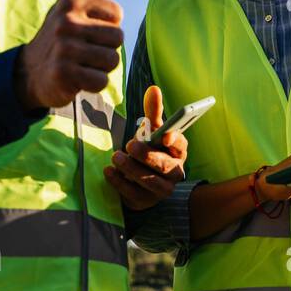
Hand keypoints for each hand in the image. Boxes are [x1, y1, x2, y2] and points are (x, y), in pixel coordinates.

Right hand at [14, 0, 123, 109]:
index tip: (88, 30)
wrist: (29, 72)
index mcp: (72, 3)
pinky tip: (78, 77)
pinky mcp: (64, 74)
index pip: (117, 14)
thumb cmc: (56, 33)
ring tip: (82, 63)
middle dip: (106, 48)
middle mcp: (67, 23)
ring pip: (112, 61)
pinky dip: (94, 84)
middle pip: (117, 38)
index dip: (107, 26)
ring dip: (101, 67)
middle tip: (86, 51)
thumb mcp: (67, 1)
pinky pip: (101, 81)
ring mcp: (65, 49)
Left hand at [104, 86, 188, 210]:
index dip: (174, 140)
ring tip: (115, 157)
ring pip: (152, 183)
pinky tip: (109, 171)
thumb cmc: (148, 149)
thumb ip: (153, 111)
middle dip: (148, 156)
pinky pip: (135, 195)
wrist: (136, 178)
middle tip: (130, 145)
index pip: (181, 145)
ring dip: (132, 169)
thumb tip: (154, 88)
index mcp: (177, 151)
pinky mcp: (145, 201)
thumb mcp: (150, 131)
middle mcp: (174, 172)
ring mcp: (162, 189)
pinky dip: (120, 183)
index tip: (164, 135)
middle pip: (166, 166)